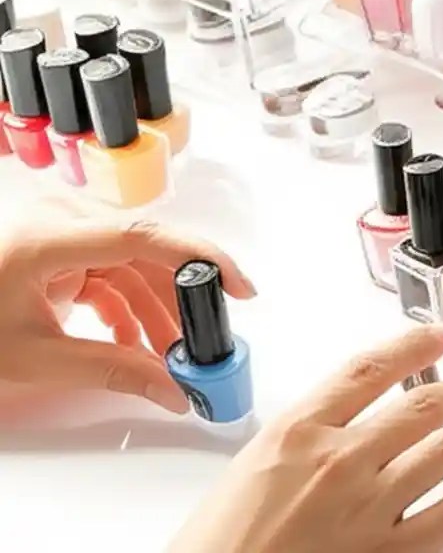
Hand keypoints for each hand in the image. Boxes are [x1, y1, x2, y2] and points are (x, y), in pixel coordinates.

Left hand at [0, 219, 255, 412]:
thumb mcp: (35, 357)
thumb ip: (112, 372)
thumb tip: (174, 392)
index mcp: (51, 237)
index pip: (145, 237)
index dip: (200, 259)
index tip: (237, 287)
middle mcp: (63, 220)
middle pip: (149, 252)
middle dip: (182, 301)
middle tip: (207, 341)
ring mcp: (64, 231)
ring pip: (136, 265)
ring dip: (158, 310)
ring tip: (174, 356)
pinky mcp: (64, 246)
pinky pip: (116, 271)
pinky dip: (131, 307)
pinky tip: (139, 344)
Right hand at [173, 327, 442, 552]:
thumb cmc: (219, 549)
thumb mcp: (251, 472)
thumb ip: (301, 443)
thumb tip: (344, 429)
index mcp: (297, 433)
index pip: (370, 369)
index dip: (413, 346)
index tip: (436, 339)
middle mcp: (339, 462)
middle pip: (426, 404)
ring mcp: (369, 508)